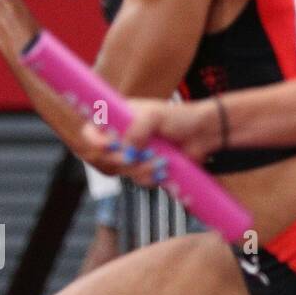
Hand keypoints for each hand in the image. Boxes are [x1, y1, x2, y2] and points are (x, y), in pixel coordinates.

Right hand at [77, 98, 219, 184]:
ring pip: (121, 171)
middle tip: (137, 156)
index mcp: (119, 118)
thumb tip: (126, 149)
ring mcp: (132, 153)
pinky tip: (162, 167)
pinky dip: (149, 177)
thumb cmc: (181, 118)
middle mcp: (121, 136)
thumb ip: (137, 128)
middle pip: (102, 157)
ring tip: (159, 159)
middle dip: (120, 159)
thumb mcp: (156, 115)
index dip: (94, 140)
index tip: (108, 145)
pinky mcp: (144, 168)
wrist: (203, 134)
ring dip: (140, 169)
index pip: (91, 131)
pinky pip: (137, 179)